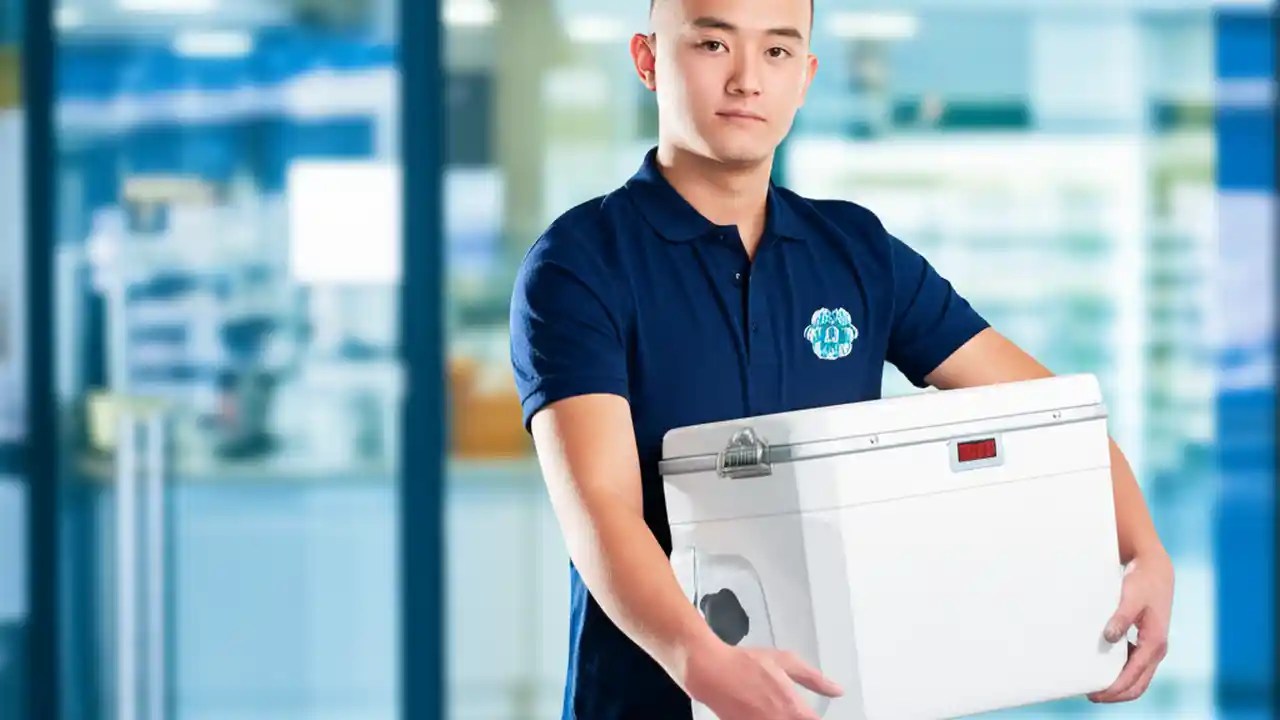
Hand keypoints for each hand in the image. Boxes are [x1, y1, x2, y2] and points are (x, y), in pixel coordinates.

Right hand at [683, 640, 842, 719]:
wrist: (711, 672)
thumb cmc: (746, 663)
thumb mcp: (785, 662)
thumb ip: (813, 679)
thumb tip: (837, 690)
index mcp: (793, 709)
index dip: (815, 719)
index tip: (813, 715)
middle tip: (793, 711)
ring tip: (776, 709)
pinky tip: (764, 713)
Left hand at [1088, 551, 1174, 702]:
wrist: (1155, 570)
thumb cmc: (1142, 582)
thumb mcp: (1130, 598)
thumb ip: (1120, 618)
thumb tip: (1109, 637)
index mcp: (1154, 643)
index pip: (1134, 676)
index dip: (1115, 689)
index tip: (1095, 694)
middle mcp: (1156, 649)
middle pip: (1139, 684)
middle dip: (1117, 693)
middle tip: (1092, 696)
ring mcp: (1153, 647)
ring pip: (1139, 677)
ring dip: (1120, 685)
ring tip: (1096, 685)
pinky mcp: (1147, 641)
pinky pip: (1136, 665)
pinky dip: (1123, 673)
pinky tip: (1105, 668)